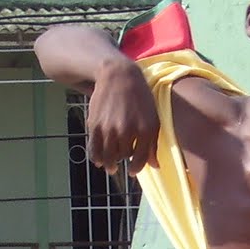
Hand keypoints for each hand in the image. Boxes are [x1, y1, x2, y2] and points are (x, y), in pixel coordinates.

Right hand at [85, 60, 159, 175]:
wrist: (118, 77)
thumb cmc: (140, 99)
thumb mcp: (153, 118)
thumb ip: (153, 144)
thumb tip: (155, 166)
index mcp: (145, 130)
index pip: (140, 159)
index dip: (136, 168)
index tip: (133, 171)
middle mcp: (127, 131)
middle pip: (123, 156)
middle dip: (122, 159)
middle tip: (120, 160)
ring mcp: (110, 129)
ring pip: (108, 156)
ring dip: (109, 164)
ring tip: (110, 167)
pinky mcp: (95, 125)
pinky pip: (94, 148)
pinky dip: (96, 157)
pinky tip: (99, 160)